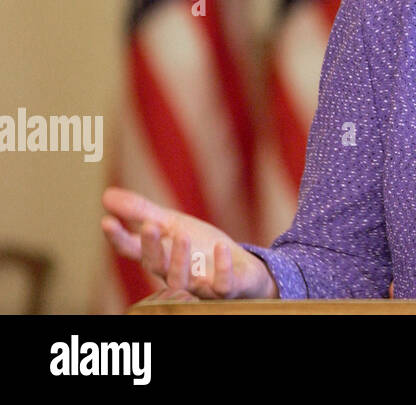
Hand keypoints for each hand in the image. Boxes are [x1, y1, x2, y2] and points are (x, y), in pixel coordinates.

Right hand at [100, 186, 278, 299]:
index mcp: (159, 256)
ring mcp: (199, 284)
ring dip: (180, 259)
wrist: (241, 269)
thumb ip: (141, 212)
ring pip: (181, 280)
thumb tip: (106, 194)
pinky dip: (221, 266)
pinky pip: (221, 285)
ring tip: (182, 234)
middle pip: (155, 266)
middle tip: (149, 226)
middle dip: (151, 248)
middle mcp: (173, 273)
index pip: (132, 250)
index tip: (106, 221)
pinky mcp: (225, 288)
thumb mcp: (173, 224)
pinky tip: (221, 246)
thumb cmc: (201, 247)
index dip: (118, 238)